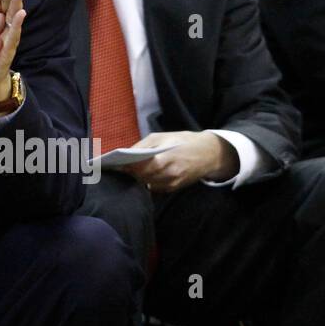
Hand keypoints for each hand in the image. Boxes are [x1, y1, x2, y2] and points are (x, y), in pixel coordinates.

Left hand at [122, 131, 236, 192]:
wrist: (208, 154)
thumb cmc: (183, 141)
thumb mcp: (163, 136)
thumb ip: (143, 145)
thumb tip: (126, 153)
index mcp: (167, 159)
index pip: (142, 167)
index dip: (129, 166)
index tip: (116, 163)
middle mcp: (170, 174)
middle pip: (142, 177)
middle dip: (130, 172)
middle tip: (117, 167)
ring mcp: (172, 184)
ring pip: (147, 184)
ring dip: (137, 178)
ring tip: (127, 170)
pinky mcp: (173, 189)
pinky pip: (154, 187)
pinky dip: (147, 181)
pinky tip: (140, 175)